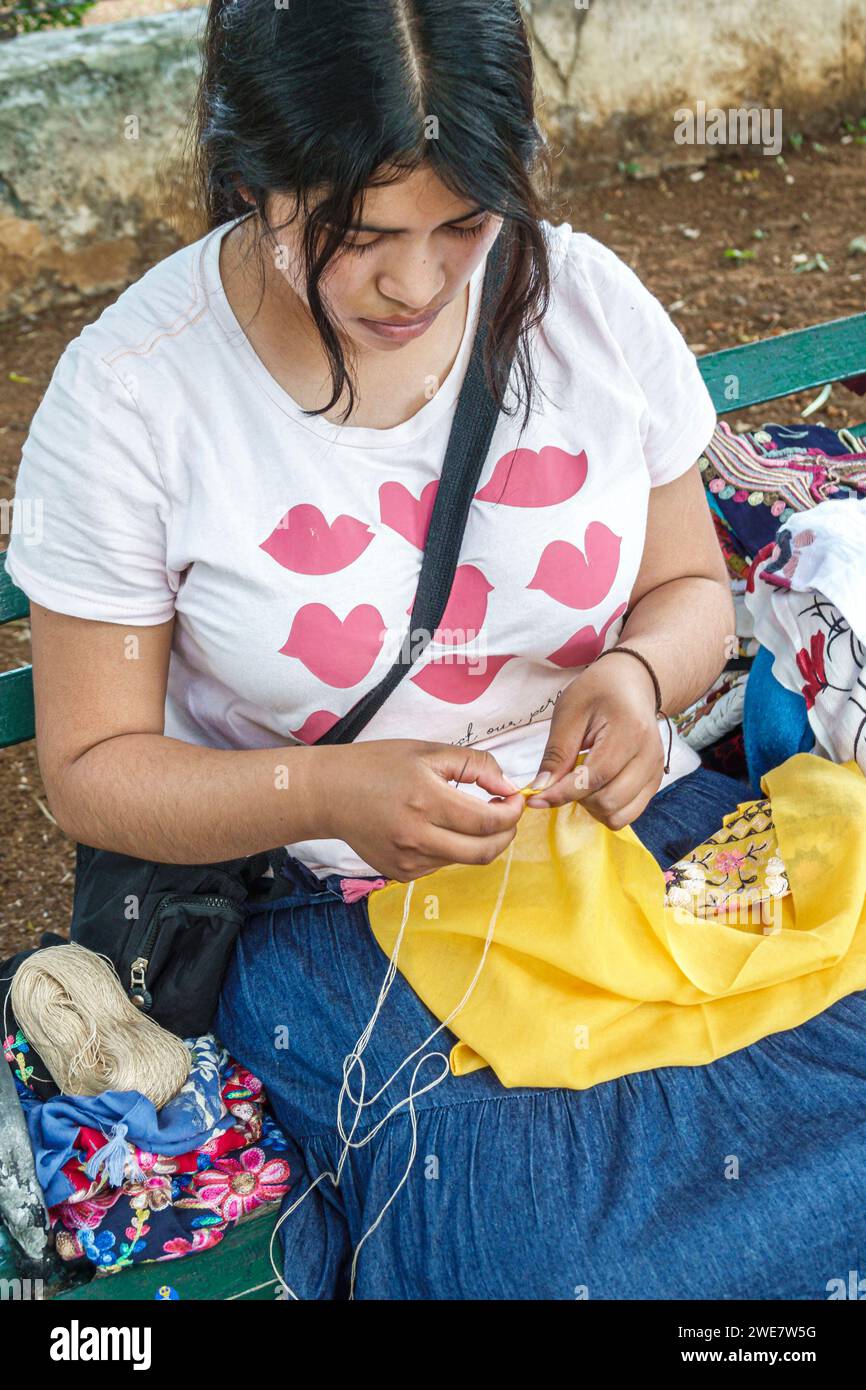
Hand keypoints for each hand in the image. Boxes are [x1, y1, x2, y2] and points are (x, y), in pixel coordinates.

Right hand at [323, 739, 525, 882]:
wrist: (330, 793)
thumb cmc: (378, 765)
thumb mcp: (428, 752)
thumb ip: (475, 765)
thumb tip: (508, 788)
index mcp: (426, 801)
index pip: (488, 822)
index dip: (512, 813)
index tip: (515, 799)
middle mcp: (417, 837)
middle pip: (485, 851)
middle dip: (506, 833)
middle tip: (506, 814)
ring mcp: (408, 861)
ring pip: (464, 859)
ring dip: (478, 840)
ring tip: (465, 816)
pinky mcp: (400, 873)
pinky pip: (441, 865)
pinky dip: (451, 848)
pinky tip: (435, 828)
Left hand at [524, 653, 664, 829]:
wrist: (632, 684)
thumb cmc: (598, 692)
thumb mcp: (570, 712)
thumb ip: (557, 754)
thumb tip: (540, 789)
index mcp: (630, 731)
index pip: (595, 777)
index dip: (562, 793)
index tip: (534, 798)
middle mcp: (650, 756)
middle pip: (608, 801)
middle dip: (576, 798)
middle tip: (562, 777)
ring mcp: (656, 772)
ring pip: (618, 815)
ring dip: (591, 806)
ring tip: (580, 781)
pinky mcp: (655, 783)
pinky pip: (629, 814)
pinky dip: (606, 809)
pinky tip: (595, 788)